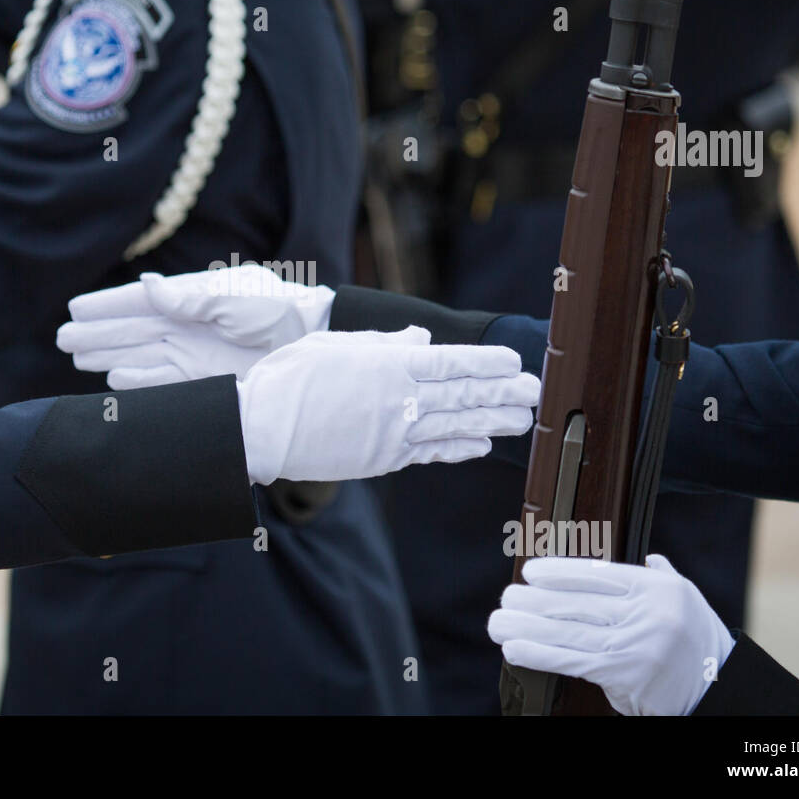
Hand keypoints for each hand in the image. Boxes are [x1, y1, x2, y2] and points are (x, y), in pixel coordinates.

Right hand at [58, 267, 333, 387]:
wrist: (315, 345)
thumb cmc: (280, 313)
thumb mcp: (234, 299)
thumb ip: (188, 299)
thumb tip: (146, 286)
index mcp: (195, 299)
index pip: (141, 302)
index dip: (107, 307)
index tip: (75, 310)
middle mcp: (190, 327)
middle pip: (133, 331)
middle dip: (98, 335)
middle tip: (63, 340)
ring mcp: (195, 355)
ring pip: (140, 357)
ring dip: (110, 357)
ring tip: (79, 360)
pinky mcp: (205, 382)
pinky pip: (162, 383)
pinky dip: (138, 382)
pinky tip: (114, 381)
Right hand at [237, 327, 538, 483]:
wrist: (262, 428)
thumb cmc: (291, 378)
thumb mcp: (336, 345)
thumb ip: (385, 344)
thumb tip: (420, 339)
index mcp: (388, 364)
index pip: (450, 362)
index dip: (486, 363)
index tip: (515, 362)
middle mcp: (398, 399)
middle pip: (462, 395)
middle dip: (502, 393)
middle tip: (536, 392)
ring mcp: (393, 432)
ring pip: (454, 426)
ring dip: (492, 421)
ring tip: (523, 420)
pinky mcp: (383, 459)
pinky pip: (430, 452)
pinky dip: (458, 448)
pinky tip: (480, 444)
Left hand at [488, 555, 733, 715]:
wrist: (721, 689)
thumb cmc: (696, 643)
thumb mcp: (685, 599)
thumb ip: (660, 577)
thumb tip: (647, 559)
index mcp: (656, 588)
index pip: (598, 575)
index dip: (559, 573)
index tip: (530, 573)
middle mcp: (646, 613)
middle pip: (576, 603)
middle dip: (533, 602)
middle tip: (505, 599)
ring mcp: (636, 645)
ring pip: (568, 632)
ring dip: (526, 628)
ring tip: (498, 624)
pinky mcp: (625, 675)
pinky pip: (573, 662)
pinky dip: (539, 654)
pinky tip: (516, 649)